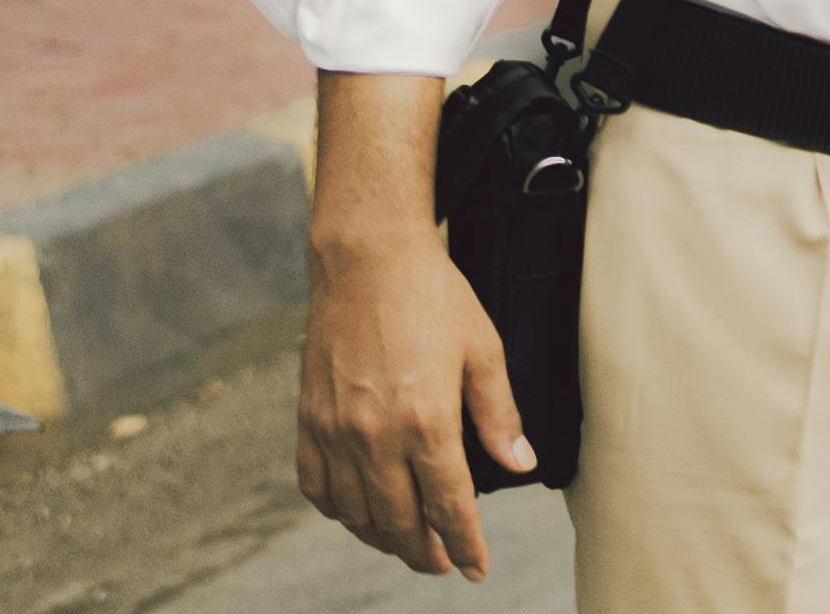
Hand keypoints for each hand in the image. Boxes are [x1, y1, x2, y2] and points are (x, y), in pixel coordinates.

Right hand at [296, 227, 523, 577]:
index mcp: (425, 420)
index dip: (464, 544)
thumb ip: (500, 415)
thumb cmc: (433, 296)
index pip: (448, 505)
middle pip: (399, 520)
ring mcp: (335, 430)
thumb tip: (521, 464)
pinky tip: (358, 512)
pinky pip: (317, 486)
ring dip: (382, 538)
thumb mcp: (484, 350)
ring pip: (356, 512)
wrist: (366, 259)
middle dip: (424, 551)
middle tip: (441, 564)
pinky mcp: (308, 419)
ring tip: (407, 544)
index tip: (476, 569)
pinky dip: (338, 510)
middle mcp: (374, 435)